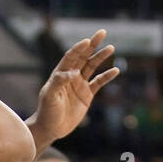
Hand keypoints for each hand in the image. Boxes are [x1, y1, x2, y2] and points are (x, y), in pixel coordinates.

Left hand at [29, 30, 118, 146]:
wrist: (51, 129)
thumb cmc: (47, 112)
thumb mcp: (49, 96)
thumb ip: (58, 82)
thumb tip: (72, 72)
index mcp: (60, 74)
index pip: (71, 56)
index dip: (79, 48)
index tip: (87, 41)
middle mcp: (71, 76)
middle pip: (83, 57)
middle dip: (92, 45)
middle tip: (102, 32)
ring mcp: (79, 85)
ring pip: (92, 67)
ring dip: (101, 57)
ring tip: (110, 47)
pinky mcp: (87, 95)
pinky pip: (99, 83)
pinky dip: (107, 76)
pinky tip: (115, 70)